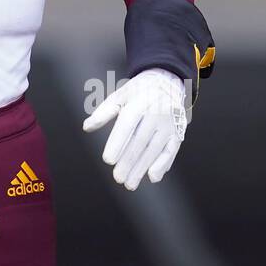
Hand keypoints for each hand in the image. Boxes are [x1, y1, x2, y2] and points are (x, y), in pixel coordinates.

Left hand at [83, 68, 188, 190]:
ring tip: (129, 183)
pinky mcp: (178, 132)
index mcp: (139, 102)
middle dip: (129, 162)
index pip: (127, 124)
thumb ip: (103, 112)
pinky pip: (171, 151)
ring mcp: (169, 124)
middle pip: (141, 141)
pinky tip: (153, 177)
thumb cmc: (138, 91)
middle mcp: (156, 113)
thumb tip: (87, 127)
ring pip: (155, 149)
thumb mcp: (120, 95)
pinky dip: (163, 165)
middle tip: (118, 178)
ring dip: (142, 168)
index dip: (118, 142)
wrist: (168, 81)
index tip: (108, 160)